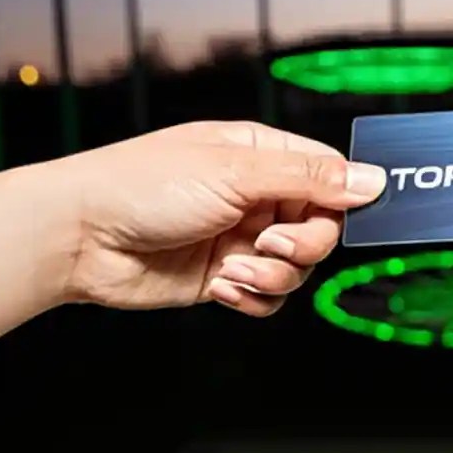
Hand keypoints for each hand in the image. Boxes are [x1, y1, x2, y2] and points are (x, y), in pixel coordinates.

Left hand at [54, 121, 385, 315]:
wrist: (80, 236)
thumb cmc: (143, 185)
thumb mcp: (236, 172)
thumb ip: (309, 179)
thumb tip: (372, 179)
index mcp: (261, 155)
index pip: (329, 177)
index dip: (343, 201)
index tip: (347, 218)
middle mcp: (256, 195)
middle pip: (321, 228)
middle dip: (303, 244)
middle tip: (268, 242)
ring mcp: (239, 237)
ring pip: (297, 268)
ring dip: (272, 274)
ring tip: (232, 267)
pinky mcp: (222, 277)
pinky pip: (267, 296)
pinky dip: (253, 297)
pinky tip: (221, 287)